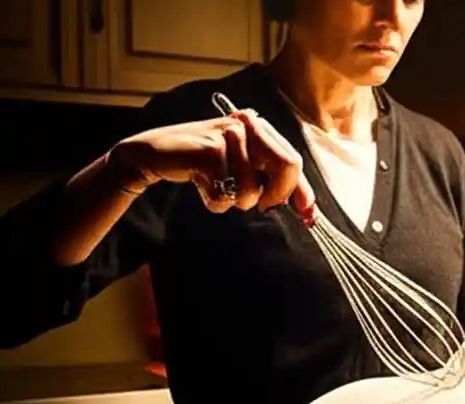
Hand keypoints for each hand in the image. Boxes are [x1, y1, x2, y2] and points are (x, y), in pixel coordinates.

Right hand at [105, 109, 314, 216]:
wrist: (155, 154)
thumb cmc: (203, 165)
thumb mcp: (242, 170)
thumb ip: (274, 184)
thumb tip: (309, 210)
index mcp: (261, 129)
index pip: (293, 161)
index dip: (302, 191)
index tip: (307, 216)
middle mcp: (249, 125)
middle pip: (287, 165)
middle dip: (277, 195)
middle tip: (261, 205)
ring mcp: (230, 134)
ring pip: (253, 187)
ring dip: (235, 202)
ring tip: (218, 189)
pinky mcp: (211, 148)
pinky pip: (225, 191)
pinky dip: (214, 201)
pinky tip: (201, 185)